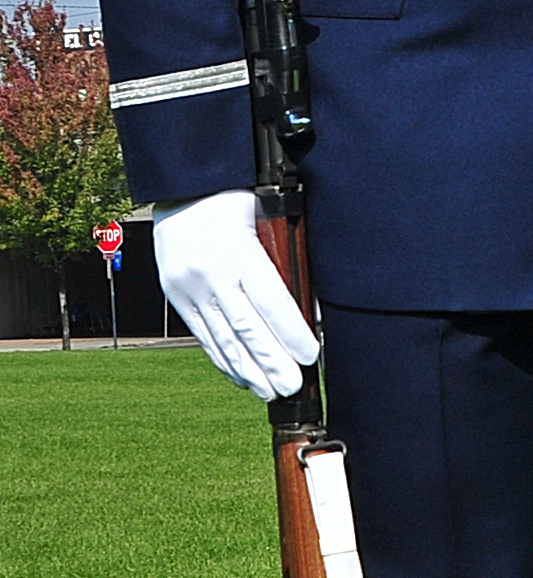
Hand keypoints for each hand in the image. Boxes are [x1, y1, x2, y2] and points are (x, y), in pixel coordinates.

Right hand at [154, 190, 318, 399]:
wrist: (183, 186)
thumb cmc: (236, 199)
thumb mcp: (268, 220)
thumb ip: (286, 263)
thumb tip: (312, 309)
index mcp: (239, 250)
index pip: (271, 300)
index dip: (291, 333)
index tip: (310, 356)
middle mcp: (211, 272)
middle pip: (246, 327)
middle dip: (270, 362)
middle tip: (291, 387)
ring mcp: (189, 286)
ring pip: (221, 337)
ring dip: (247, 369)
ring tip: (268, 391)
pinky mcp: (175, 294)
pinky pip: (202, 333)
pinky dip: (222, 358)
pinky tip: (239, 376)